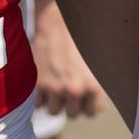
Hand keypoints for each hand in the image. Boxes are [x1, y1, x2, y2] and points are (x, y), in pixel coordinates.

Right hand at [30, 0, 106, 117]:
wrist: (57, 23)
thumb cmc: (80, 41)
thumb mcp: (98, 64)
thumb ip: (98, 87)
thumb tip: (101, 107)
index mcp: (93, 86)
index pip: (91, 113)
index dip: (87, 104)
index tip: (83, 95)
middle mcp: (74, 90)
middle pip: (72, 114)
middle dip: (71, 104)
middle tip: (68, 87)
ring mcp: (54, 88)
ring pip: (54, 111)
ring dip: (55, 102)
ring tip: (56, 86)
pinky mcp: (38, 84)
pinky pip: (38, 104)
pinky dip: (40, 97)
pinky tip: (44, 82)